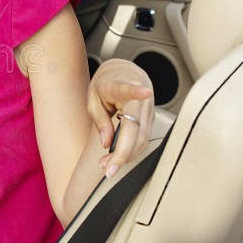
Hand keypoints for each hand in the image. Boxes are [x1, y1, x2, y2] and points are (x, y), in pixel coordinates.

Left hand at [87, 59, 153, 177]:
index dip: (138, 91)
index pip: (129, 89)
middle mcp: (139, 98)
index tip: (146, 92)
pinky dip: (130, 150)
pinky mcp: (150, 118)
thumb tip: (107, 142)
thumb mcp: (93, 98)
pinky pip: (142, 138)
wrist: (123, 72)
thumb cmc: (106, 84)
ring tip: (107, 165)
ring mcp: (147, 109)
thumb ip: (99, 119)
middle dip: (123, 153)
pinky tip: (116, 157)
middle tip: (107, 169)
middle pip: (135, 128)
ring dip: (126, 155)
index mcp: (120, 86)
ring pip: (142, 138)